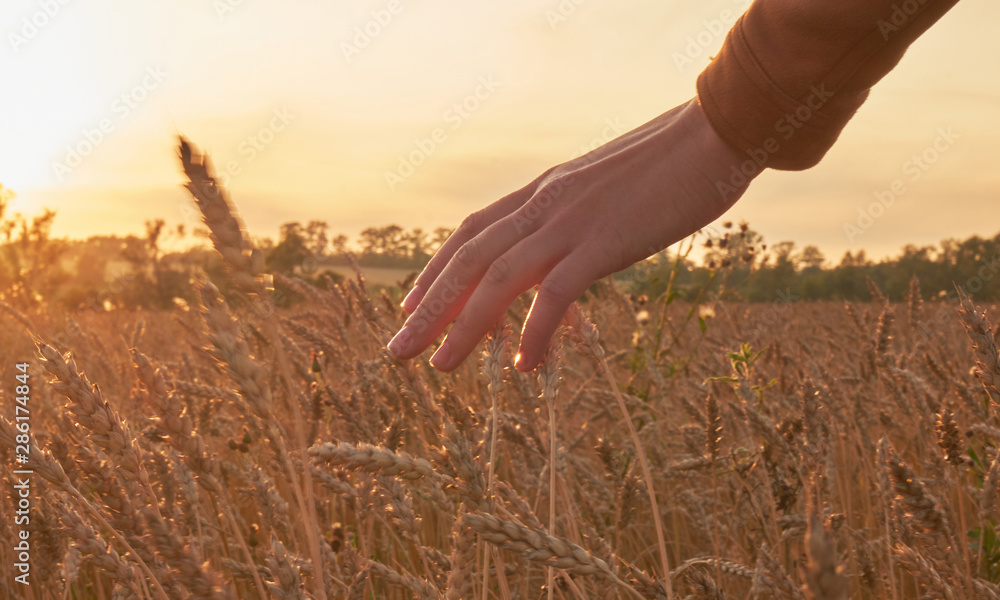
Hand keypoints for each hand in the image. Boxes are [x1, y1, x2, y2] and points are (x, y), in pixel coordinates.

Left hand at [387, 98, 754, 371]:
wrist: (716, 132)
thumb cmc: (671, 162)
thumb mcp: (609, 187)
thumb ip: (581, 214)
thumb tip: (575, 248)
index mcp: (544, 189)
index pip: (473, 230)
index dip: (438, 269)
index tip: (413, 303)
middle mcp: (545, 203)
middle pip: (470, 259)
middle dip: (430, 307)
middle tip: (398, 350)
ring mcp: (572, 221)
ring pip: (499, 278)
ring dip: (463, 325)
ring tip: (439, 367)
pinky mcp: (605, 241)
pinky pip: (557, 293)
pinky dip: (537, 331)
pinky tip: (526, 366)